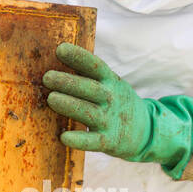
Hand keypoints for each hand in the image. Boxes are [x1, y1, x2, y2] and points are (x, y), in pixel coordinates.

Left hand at [42, 43, 151, 158]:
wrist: (145, 131)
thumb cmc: (116, 102)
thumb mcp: (110, 84)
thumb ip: (87, 74)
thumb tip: (57, 56)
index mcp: (110, 81)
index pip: (95, 66)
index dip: (79, 57)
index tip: (60, 49)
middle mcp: (111, 99)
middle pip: (90, 88)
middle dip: (68, 82)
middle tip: (47, 77)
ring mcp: (110, 120)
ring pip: (88, 112)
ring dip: (70, 105)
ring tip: (51, 98)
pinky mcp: (109, 141)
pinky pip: (93, 141)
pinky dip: (79, 140)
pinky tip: (64, 137)